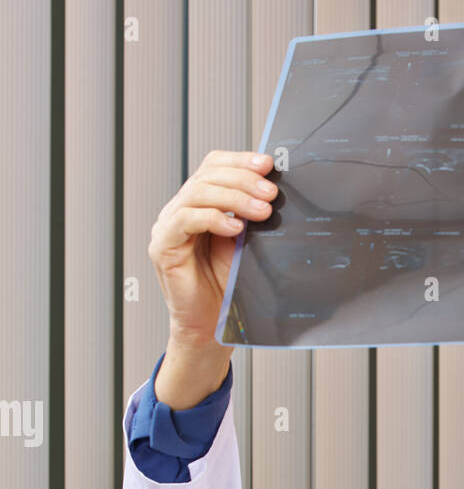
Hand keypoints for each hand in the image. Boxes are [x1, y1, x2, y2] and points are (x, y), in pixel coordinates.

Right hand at [148, 148, 276, 348]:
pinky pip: (185, 220)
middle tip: (271, 192)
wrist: (213, 327)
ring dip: (234, 198)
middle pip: (207, 176)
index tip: (267, 164)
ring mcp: (167, 226)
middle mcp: (179, 210)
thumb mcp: (246, 242)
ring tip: (262, 211)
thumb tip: (274, 188)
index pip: (213, 166)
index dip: (239, 161)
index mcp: (198, 203)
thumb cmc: (229, 286)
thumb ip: (252, 214)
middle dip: (243, 179)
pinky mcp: (163, 246)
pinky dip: (213, 218)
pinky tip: (236, 229)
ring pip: (198, 193)